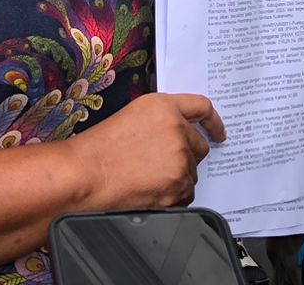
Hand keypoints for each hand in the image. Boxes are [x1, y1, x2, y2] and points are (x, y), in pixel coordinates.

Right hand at [69, 92, 225, 208]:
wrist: (85, 175)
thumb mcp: (131, 117)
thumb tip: (177, 133)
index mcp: (164, 107)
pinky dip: (173, 196)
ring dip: (176, 177)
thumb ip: (161, 119)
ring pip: (191, 173)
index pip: (201, 108)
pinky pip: (185, 194)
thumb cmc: (98, 149)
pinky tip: (150, 191)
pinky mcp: (178, 187)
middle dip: (187, 156)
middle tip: (162, 164)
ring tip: (147, 178)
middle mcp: (176, 130)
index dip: (213, 122)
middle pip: (199, 146)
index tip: (218, 132)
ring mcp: (179, 160)